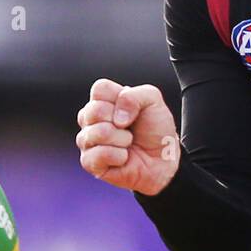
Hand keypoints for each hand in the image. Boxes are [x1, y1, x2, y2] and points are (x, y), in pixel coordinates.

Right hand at [77, 78, 178, 195]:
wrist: (163, 159)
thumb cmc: (155, 129)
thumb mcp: (153, 101)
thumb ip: (133, 96)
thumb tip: (116, 119)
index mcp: (102, 100)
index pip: (100, 88)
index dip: (120, 99)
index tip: (133, 110)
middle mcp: (90, 119)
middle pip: (94, 110)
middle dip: (122, 122)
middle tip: (130, 129)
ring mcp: (87, 140)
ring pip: (98, 133)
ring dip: (123, 139)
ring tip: (128, 143)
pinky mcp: (89, 162)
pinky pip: (98, 155)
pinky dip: (119, 156)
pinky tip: (123, 158)